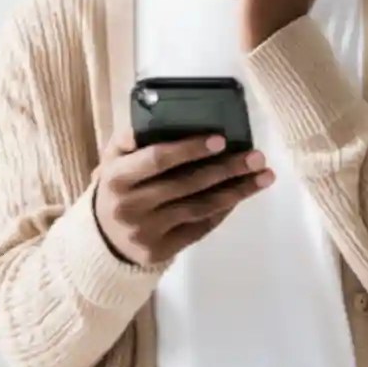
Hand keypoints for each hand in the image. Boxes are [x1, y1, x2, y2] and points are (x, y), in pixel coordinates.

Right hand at [92, 130, 274, 265]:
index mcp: (117, 177)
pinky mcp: (160, 252)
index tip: (221, 139)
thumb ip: (131, 138)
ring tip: (263, 176)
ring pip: (199, 208)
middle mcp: (129, 207)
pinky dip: (223, 210)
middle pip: (186, 184)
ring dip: (236, 191)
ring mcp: (145, 233)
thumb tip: (161, 114)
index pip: (158, 159)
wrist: (104, 238)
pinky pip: (200, 227)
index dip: (190, 149)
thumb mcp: (114, 159)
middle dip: (227, 169)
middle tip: (257, 157)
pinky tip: (242, 194)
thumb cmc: (119, 186)